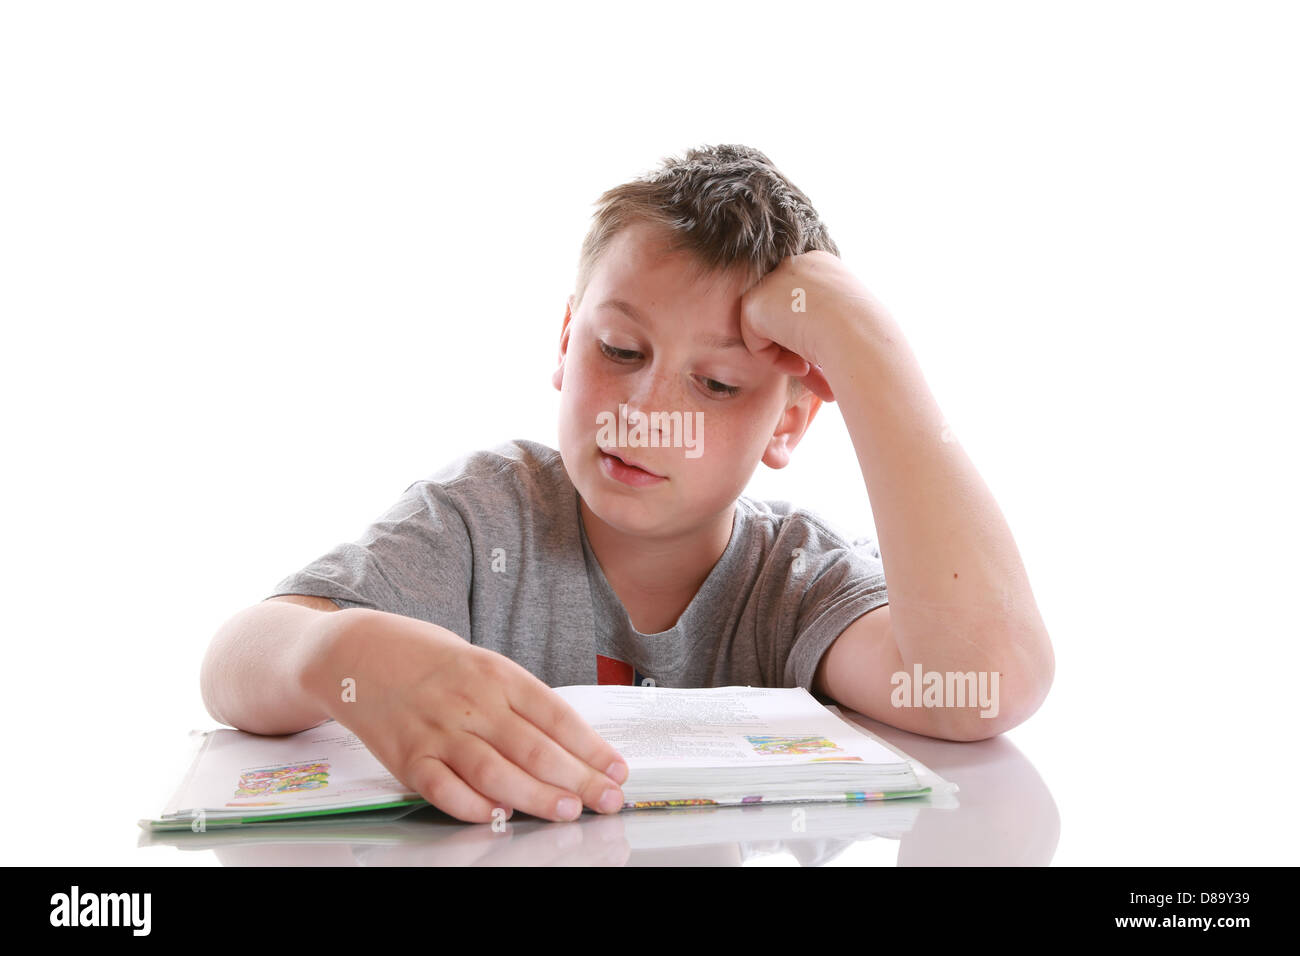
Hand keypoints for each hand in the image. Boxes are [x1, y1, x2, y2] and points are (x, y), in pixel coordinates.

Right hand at [302, 608, 627, 823]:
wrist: (359, 652)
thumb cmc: (431, 663)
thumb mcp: (483, 667)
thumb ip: (520, 705)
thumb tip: (570, 747)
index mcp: (497, 675)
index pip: (555, 716)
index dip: (591, 747)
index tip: (618, 770)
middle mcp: (471, 702)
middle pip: (533, 747)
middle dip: (578, 778)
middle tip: (608, 800)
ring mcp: (437, 730)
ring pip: (495, 770)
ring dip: (536, 795)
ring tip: (569, 811)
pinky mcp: (406, 756)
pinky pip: (444, 788)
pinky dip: (473, 805)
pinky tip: (499, 816)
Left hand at [738, 250, 890, 402]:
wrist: (859, 336)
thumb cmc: (865, 336)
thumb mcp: (850, 321)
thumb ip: (824, 321)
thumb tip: (808, 344)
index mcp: (820, 264)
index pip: (803, 302)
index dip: (812, 333)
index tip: (828, 355)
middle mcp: (795, 264)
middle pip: (784, 314)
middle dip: (797, 348)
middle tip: (814, 371)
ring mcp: (772, 281)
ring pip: (770, 328)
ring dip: (788, 354)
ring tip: (811, 371)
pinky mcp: (754, 303)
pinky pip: (756, 341)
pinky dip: (775, 360)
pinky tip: (802, 365)